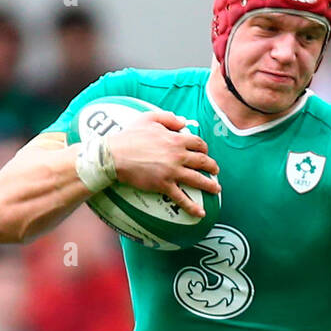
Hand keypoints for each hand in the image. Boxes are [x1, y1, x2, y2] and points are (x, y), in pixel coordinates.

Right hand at [106, 111, 220, 216]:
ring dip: (209, 185)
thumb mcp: (149, 118)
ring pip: (197, 179)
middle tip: (215, 171)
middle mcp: (178, 155)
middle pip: (202, 161)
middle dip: (212, 167)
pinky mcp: (164, 185)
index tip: (205, 153)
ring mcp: (172, 171)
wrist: (115, 155)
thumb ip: (168, 118)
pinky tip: (200, 213)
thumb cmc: (130, 136)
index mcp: (176, 139)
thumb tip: (183, 121)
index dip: (204, 148)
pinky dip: (192, 207)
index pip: (198, 143)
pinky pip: (181, 198)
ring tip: (216, 189)